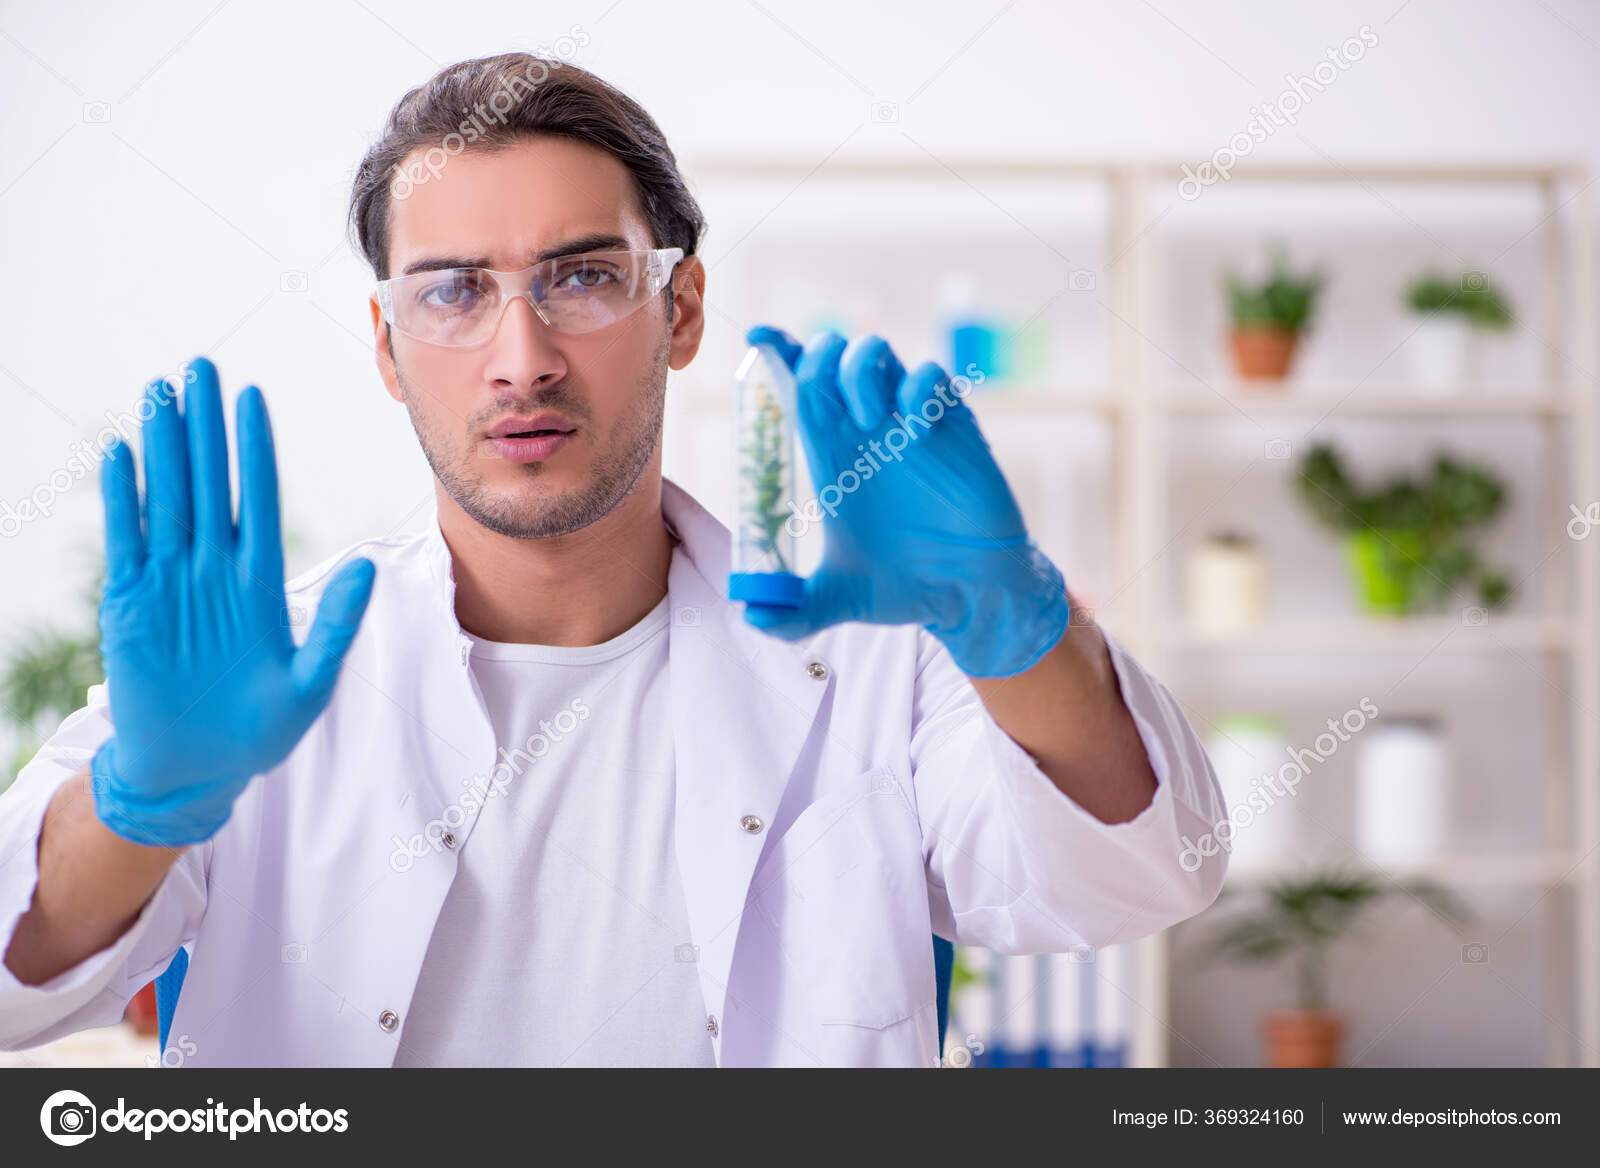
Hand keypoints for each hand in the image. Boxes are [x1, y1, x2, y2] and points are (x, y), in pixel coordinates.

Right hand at [91, 357, 375, 845]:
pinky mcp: (131, 603)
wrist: (196, 770)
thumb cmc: (258, 731)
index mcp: (259, 582)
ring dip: (163, 447)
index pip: (258, 497)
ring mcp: (170, 583)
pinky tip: (122, 454)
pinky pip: (125, 540)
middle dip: (204, 426)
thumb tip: (366, 566)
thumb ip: (336, 623)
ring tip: (159, 392)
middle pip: (209, 482)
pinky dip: (122, 499)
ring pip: (167, 499)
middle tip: (200, 366)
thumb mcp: (311, 681)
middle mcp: (214, 571)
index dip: (254, 448)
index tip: (253, 398)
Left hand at [739, 326, 1068, 677]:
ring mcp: (908, 422)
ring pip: (878, 353)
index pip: (798, 385)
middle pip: (831, 355)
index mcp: (831, 452)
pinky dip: (916, 389)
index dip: (777, 354)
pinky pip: (932, 378)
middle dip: (818, 357)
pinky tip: (914, 430)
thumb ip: (793, 612)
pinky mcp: (952, 425)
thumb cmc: (904, 587)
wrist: (967, 593)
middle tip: (821, 394)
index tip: (756, 339)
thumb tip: (750, 614)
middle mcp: (865, 428)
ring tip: (868, 418)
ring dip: (861, 372)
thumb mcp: (836, 600)